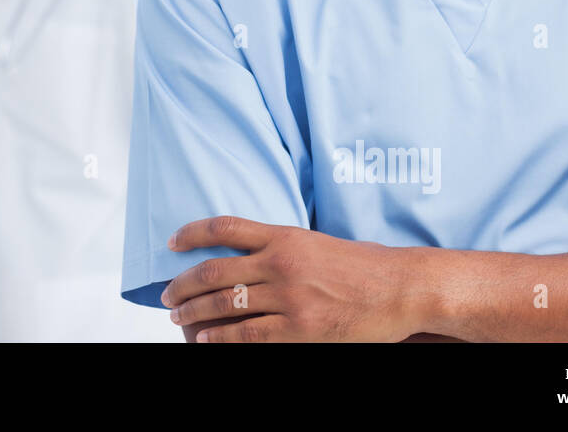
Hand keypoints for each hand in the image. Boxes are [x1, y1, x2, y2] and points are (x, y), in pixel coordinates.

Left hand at [158, 216, 422, 341]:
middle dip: (183, 284)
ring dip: (194, 312)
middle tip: (166, 294)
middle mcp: (281, 262)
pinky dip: (221, 338)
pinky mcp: (301, 328)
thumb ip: (283, 248)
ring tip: (177, 317)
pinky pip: (249, 335)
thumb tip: (248, 256)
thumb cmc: (364, 266)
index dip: (191, 234)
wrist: (402, 287)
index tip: (171, 243)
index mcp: (285, 237)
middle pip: (214, 270)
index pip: (225, 228)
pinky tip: (204, 340)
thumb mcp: (317, 244)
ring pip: (225, 304)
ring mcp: (290, 296)